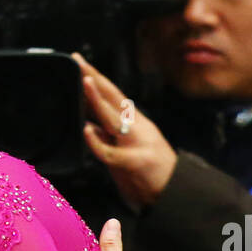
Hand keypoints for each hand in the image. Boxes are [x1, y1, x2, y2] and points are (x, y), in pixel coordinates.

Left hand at [74, 53, 177, 209]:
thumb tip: (87, 125)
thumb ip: (107, 137)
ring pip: (113, 117)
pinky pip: (111, 152)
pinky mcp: (136, 162)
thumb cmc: (148, 172)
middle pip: (112, 97)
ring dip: (99, 99)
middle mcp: (136, 126)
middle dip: (94, 77)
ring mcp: (137, 142)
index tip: (77, 61)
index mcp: (133, 121)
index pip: (111, 94)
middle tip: (77, 60)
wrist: (174, 190)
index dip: (94, 77)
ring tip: (85, 82)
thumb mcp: (126, 148)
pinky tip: (87, 131)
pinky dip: (98, 142)